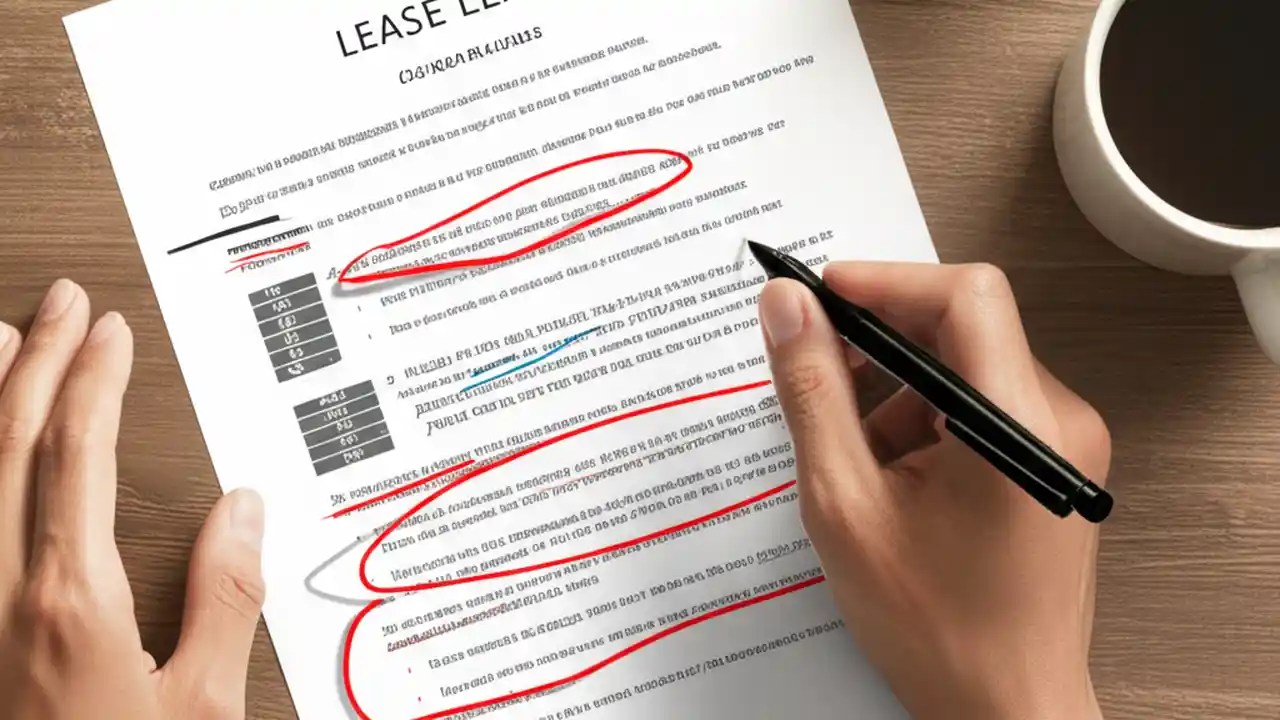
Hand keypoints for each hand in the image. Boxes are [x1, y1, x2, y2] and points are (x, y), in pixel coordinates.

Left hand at [0, 280, 266, 719]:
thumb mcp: (201, 709)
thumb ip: (225, 599)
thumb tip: (244, 509)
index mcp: (69, 597)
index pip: (72, 453)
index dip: (91, 379)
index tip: (109, 330)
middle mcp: (1, 590)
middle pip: (7, 443)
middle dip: (36, 360)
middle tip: (60, 304)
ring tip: (0, 339)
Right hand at [758, 263, 1110, 719]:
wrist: (1004, 707)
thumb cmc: (937, 629)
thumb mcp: (844, 505)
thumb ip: (813, 394)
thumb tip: (789, 309)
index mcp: (1017, 425)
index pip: (965, 295)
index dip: (886, 281)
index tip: (823, 295)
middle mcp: (1057, 422)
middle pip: (964, 326)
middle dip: (882, 343)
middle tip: (819, 373)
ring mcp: (1060, 444)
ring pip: (966, 368)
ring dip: (899, 392)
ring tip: (856, 458)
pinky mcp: (1050, 463)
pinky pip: (981, 406)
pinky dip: (926, 422)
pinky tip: (890, 477)